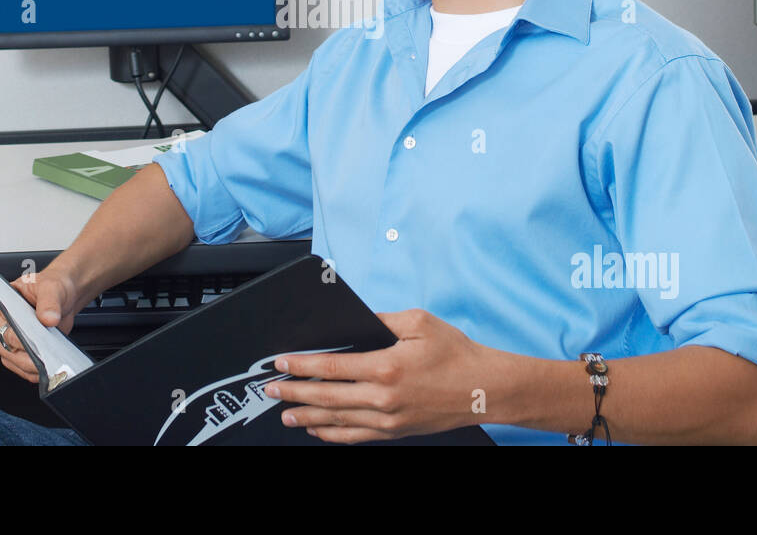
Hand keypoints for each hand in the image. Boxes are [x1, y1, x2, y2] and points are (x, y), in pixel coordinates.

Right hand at [0, 268, 82, 383]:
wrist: (64, 299)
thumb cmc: (51, 288)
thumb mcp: (53, 288)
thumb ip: (49, 302)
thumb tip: (48, 318)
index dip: (10, 320)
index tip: (26, 328)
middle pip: (1, 337)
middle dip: (22, 343)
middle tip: (39, 344)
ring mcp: (4, 339)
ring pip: (8, 356)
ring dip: (27, 360)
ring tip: (45, 358)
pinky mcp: (15, 354)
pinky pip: (18, 368)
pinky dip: (32, 370)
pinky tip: (45, 366)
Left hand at [264, 308, 494, 443]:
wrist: (484, 389)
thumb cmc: (455, 353)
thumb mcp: (418, 322)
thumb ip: (381, 320)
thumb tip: (355, 321)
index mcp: (385, 366)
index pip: (331, 367)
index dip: (301, 366)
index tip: (281, 363)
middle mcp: (383, 397)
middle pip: (326, 397)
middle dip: (294, 393)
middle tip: (272, 390)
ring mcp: (388, 419)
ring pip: (337, 420)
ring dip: (307, 416)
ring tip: (285, 414)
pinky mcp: (395, 431)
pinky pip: (356, 436)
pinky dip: (332, 434)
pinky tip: (318, 429)